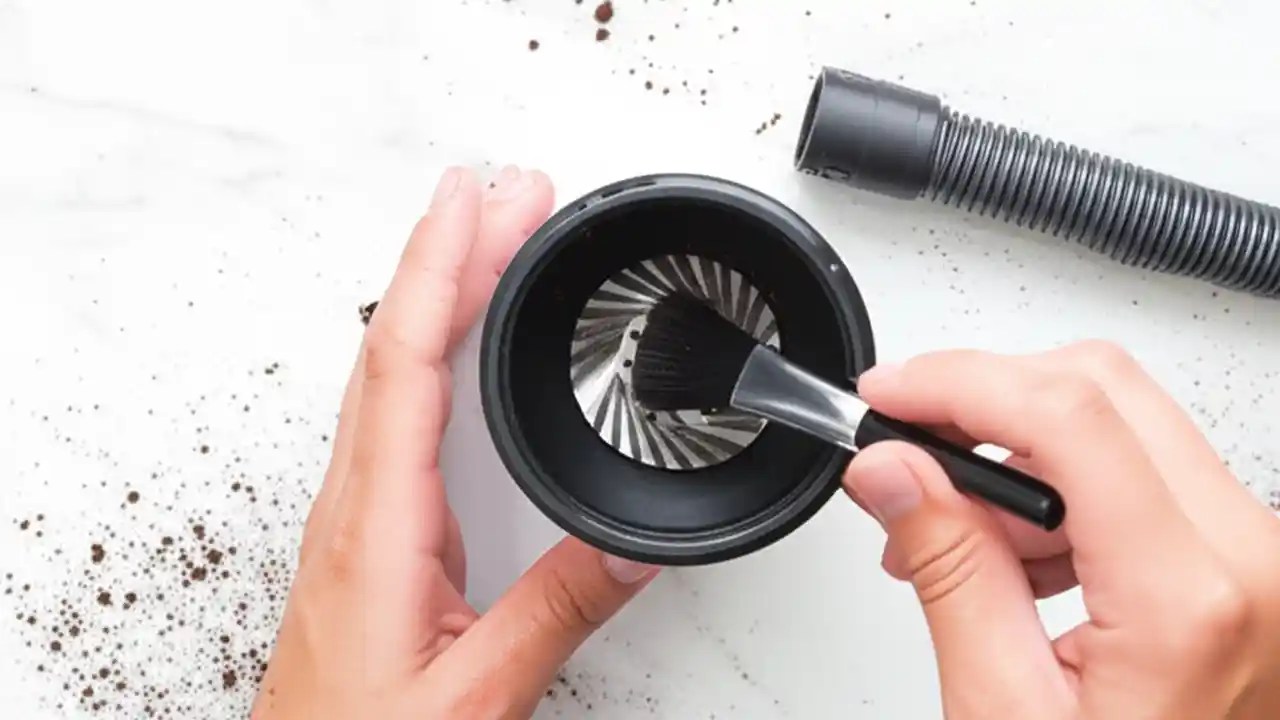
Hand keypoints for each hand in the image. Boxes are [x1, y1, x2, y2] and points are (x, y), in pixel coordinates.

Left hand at [252, 166, 658, 719]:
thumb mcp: (475, 696)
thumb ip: (557, 615)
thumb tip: (631, 547)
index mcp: (374, 528)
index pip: (403, 362)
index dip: (440, 268)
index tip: (476, 200)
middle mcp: (355, 506)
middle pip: (393, 342)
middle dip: (451, 252)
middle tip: (509, 192)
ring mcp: (356, 514)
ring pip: (389, 368)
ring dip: (439, 290)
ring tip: (493, 237)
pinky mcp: (369, 531)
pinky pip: (395, 408)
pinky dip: (430, 345)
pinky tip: (457, 336)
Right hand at [844, 342, 1279, 718]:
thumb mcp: (1001, 708)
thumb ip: (948, 568)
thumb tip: (892, 468)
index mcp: (1189, 598)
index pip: (1067, 418)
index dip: (958, 383)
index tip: (887, 397)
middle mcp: (1249, 557)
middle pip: (1101, 389)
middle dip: (983, 399)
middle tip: (904, 443)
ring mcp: (1256, 555)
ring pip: (1121, 419)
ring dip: (1015, 448)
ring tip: (945, 528)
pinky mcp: (1244, 562)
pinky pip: (1143, 471)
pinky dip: (1059, 484)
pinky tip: (1006, 550)